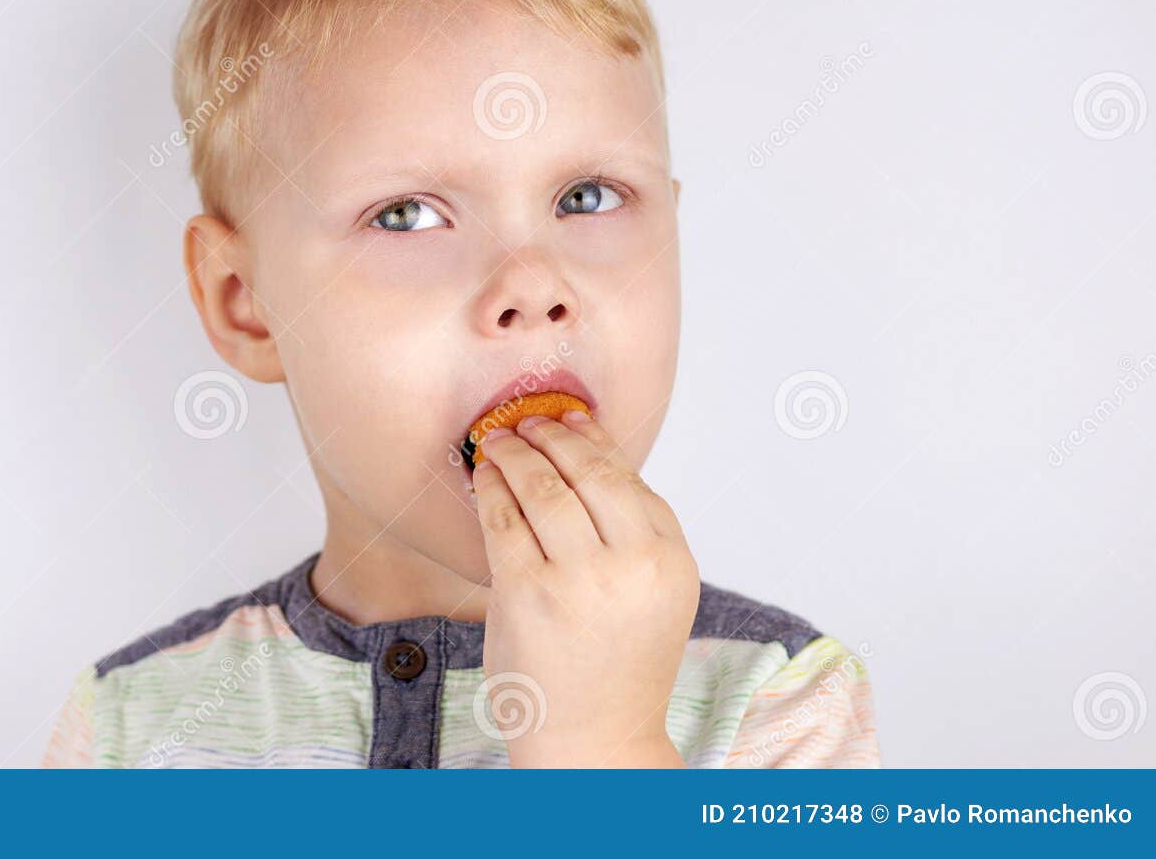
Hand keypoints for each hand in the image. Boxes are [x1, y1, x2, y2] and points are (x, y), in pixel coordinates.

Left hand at [472, 410, 698, 767]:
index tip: (571, 416)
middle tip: (527, 419)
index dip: (595, 440)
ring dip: (516, 454)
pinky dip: (491, 489)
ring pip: (543, 489)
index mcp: (671, 562)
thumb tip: (584, 451)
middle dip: (553, 436)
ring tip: (498, 439)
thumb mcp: (649, 594)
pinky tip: (483, 477)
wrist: (594, 740)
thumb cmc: (616, 664)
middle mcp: (634, 566)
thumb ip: (628, 533)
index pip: (629, 480)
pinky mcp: (528, 593)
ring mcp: (581, 580)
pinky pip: (503, 521)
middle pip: (588, 473)